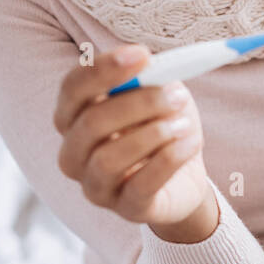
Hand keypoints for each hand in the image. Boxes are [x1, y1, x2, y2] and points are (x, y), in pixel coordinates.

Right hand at [54, 44, 217, 237]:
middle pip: (90, 123)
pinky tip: (190, 142)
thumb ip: (151, 78)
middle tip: (176, 94)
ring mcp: (95, 186)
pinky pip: (140, 186)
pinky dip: (169, 159)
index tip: (142, 54)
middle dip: (137, 103)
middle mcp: (74, 153)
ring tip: (185, 123)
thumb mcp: (159, 94)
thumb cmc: (162, 127)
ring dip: (152, 134)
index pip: (72, 89)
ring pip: (109, 159)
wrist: (185, 176)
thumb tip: (152, 66)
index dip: (103, 69)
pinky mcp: (126, 209)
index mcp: (74, 117)